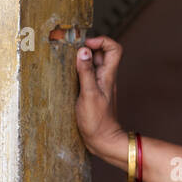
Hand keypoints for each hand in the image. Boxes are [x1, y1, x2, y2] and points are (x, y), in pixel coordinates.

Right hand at [75, 36, 126, 161]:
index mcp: (108, 75)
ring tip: (67, 63)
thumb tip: (83, 51)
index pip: (114, 48)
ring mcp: (99, 85)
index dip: (102, 41)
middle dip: (88, 48)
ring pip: (93, 65)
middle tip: (72, 52)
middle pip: (102, 54)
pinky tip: (67, 78)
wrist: (102, 140)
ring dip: (82, 60)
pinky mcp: (92, 93)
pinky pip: (87, 76)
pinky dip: (78, 72)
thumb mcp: (89, 94)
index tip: (86, 45)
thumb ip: (86, 72)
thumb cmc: (97, 121)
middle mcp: (105, 78)